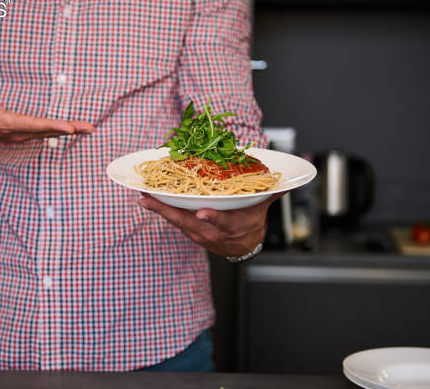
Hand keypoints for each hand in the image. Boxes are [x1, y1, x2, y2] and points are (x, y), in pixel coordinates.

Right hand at [0, 83, 93, 145]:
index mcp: (7, 125)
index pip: (34, 125)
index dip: (52, 125)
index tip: (69, 128)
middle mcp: (19, 133)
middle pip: (48, 131)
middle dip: (69, 129)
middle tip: (89, 128)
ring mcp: (25, 135)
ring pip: (51, 133)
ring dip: (71, 130)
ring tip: (89, 128)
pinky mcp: (27, 133)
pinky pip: (48, 131)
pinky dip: (63, 130)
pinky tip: (77, 128)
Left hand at [137, 192, 285, 258]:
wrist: (243, 246)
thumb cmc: (250, 222)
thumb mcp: (261, 208)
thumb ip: (271, 193)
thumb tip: (286, 182)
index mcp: (231, 225)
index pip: (222, 222)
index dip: (212, 218)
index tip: (202, 212)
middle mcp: (212, 232)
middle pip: (187, 222)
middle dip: (166, 211)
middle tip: (146, 199)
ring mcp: (198, 234)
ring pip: (177, 222)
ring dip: (159, 210)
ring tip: (143, 196)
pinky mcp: (190, 232)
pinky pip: (174, 221)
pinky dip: (162, 211)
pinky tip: (149, 200)